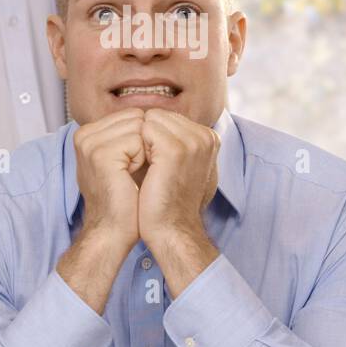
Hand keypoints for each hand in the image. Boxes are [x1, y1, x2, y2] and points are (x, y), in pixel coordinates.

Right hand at [73, 108, 146, 248]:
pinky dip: (143, 160)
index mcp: (87, 133)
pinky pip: (138, 140)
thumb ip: (128, 136)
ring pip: (139, 126)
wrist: (113, 231)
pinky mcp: (100, 154)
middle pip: (136, 117)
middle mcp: (84, 134)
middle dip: (145, 143)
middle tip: (132, 172)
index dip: (144, 139)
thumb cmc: (124, 200)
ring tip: (130, 176)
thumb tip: (156, 116)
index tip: (133, 166)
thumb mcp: (123, 161)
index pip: (132, 115)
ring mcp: (90, 143)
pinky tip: (130, 179)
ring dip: (145, 152)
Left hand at [137, 108, 218, 248]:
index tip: (155, 165)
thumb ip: (177, 142)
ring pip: (150, 119)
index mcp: (209, 138)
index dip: (152, 138)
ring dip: (140, 141)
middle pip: (159, 115)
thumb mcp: (181, 167)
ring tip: (146, 169)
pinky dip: (136, 146)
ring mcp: (193, 142)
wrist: (171, 231)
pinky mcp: (175, 150)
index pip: (167, 117)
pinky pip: (144, 129)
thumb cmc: (170, 202)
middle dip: (146, 136)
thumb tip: (154, 123)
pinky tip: (140, 168)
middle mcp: (206, 136)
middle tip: (148, 168)